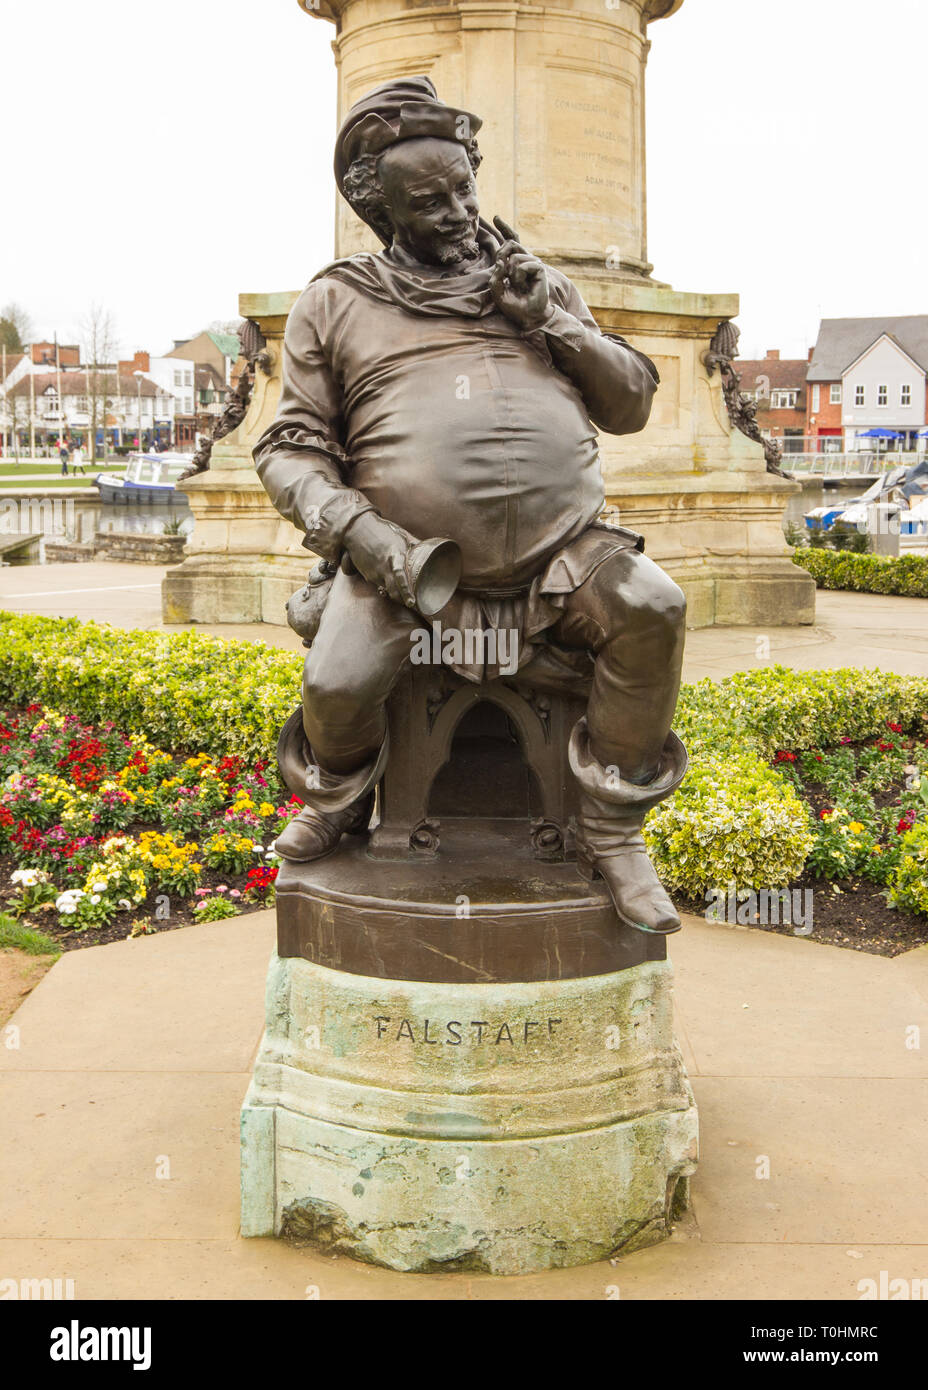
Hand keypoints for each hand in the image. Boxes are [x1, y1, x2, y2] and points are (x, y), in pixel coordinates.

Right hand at [342, 511, 417, 608]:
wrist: (357, 529)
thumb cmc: (382, 531)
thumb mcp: (401, 536)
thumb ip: (414, 545)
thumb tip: (430, 551)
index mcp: (394, 556)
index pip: (400, 577)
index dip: (406, 591)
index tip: (412, 602)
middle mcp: (383, 567)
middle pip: (393, 591)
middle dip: (402, 600)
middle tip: (411, 604)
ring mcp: (374, 573)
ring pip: (386, 590)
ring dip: (394, 594)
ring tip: (403, 596)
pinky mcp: (367, 575)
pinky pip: (379, 585)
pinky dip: (386, 586)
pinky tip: (390, 583)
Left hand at [488, 215, 549, 330]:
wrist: (527, 316)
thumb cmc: (513, 304)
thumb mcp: (497, 290)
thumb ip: (496, 274)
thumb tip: (501, 259)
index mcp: (514, 263)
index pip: (510, 241)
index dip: (504, 228)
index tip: (496, 217)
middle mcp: (524, 260)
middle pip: (511, 242)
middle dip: (502, 253)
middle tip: (504, 272)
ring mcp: (532, 262)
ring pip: (513, 255)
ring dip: (510, 273)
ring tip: (517, 285)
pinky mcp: (538, 267)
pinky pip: (521, 264)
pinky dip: (518, 276)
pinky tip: (523, 285)